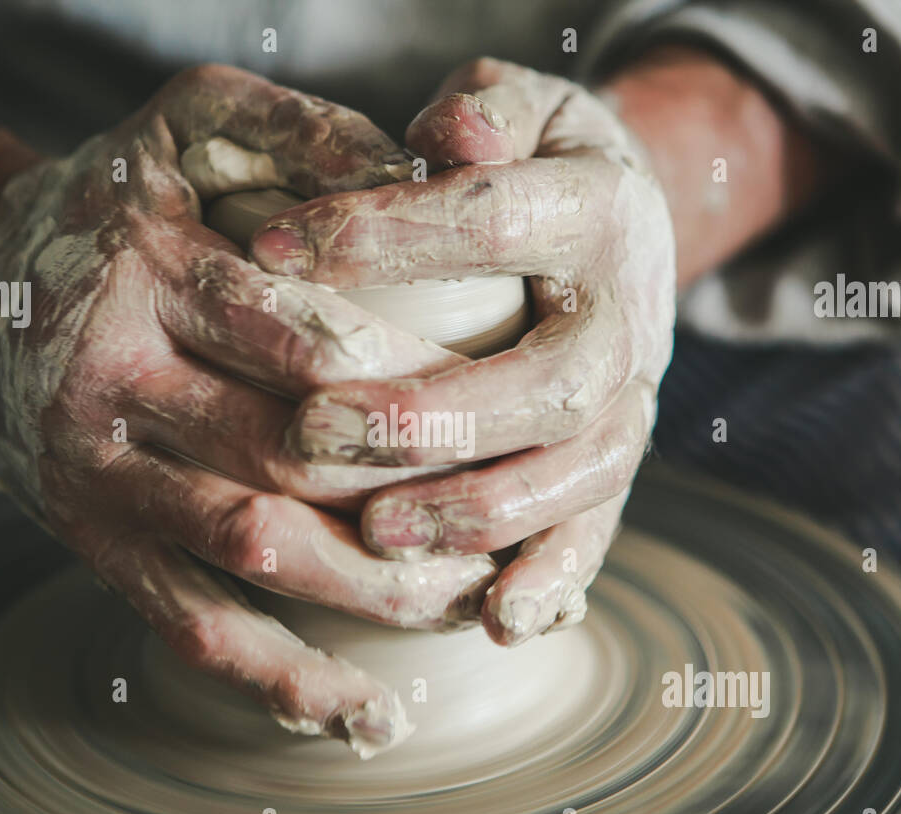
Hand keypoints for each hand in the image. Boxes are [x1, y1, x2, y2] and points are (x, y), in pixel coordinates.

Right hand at [0, 65, 496, 756]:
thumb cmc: (109, 203)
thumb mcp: (181, 126)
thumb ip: (288, 128)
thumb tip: (406, 165)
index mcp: (150, 271)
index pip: (305, 336)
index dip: (414, 381)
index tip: (504, 402)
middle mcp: (114, 378)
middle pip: (290, 450)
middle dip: (413, 487)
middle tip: (512, 505)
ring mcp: (98, 474)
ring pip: (252, 549)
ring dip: (373, 589)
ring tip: (471, 600)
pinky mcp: (93, 542)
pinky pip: (192, 629)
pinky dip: (283, 679)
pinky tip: (367, 714)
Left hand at [251, 58, 676, 644]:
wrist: (628, 221)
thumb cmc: (538, 158)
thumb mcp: (521, 107)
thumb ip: (486, 110)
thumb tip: (447, 130)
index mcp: (600, 209)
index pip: (493, 222)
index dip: (382, 236)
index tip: (269, 247)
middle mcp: (629, 316)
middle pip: (547, 383)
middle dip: (428, 419)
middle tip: (313, 433)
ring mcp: (631, 397)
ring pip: (578, 472)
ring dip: (479, 511)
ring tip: (379, 532)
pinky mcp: (618, 454)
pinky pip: (601, 525)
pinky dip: (557, 577)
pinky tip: (497, 620)